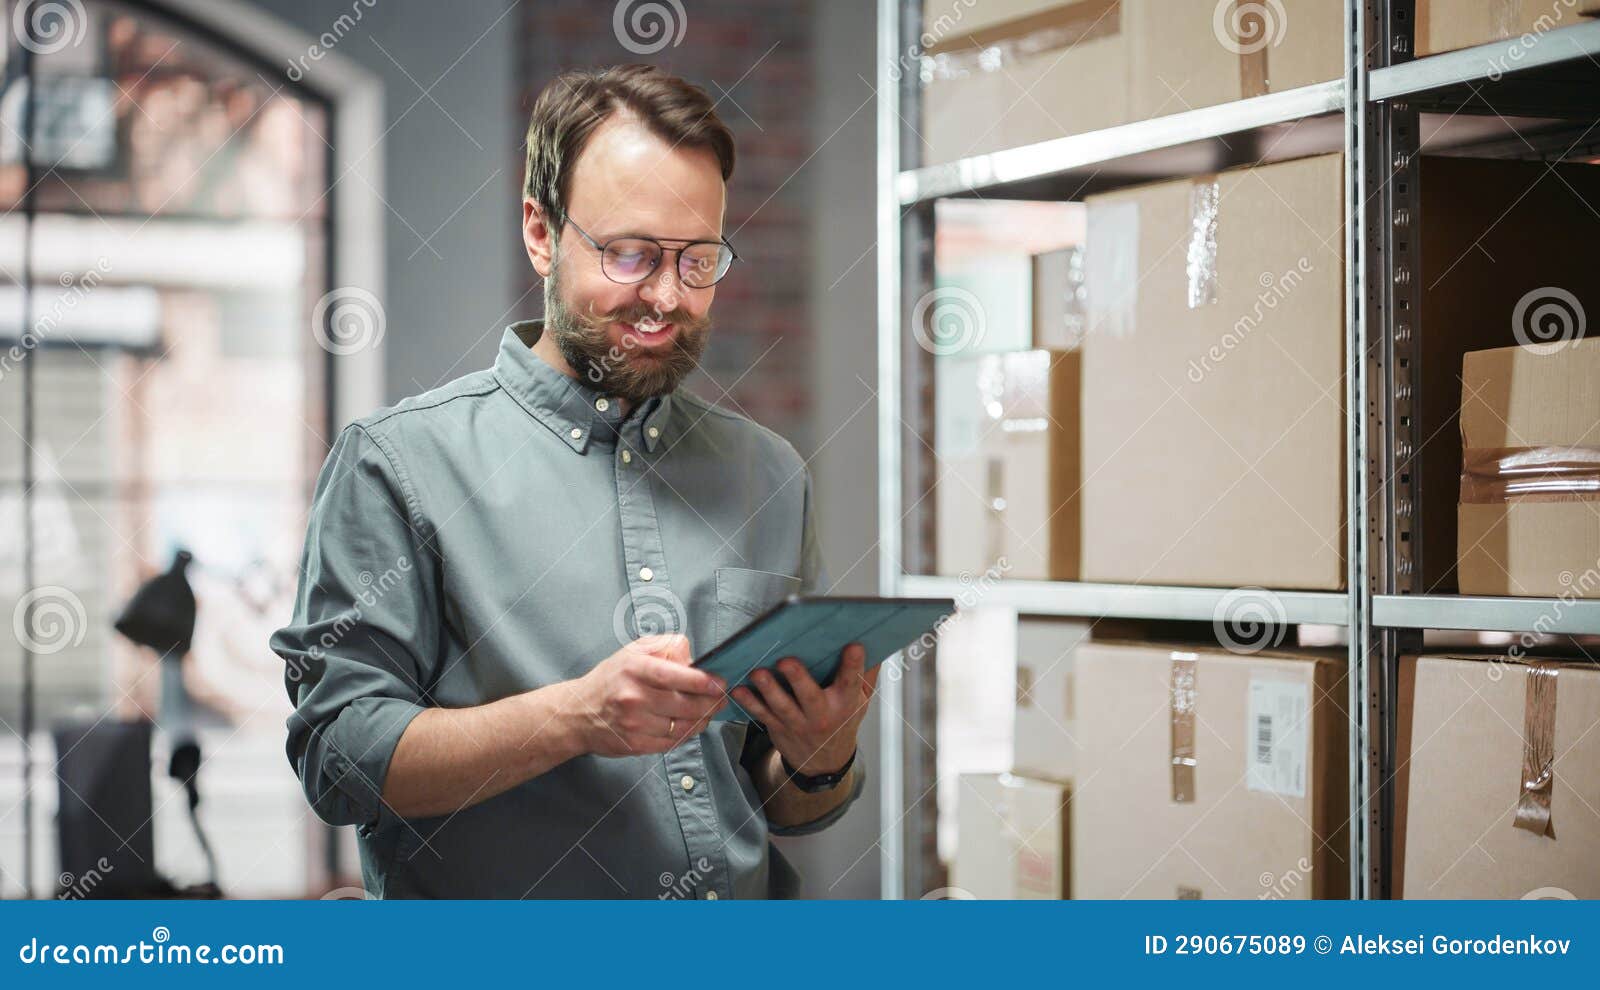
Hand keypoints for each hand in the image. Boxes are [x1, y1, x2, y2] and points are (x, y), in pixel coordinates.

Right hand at [572, 633, 726, 756]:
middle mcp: (633, 697)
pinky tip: (692, 725)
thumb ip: (666, 647)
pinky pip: (672, 742)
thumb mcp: (633, 651)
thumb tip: (693, 659)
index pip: (675, 676)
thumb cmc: (611, 679)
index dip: (703, 682)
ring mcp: (634, 724)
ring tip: (709, 711)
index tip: (720, 683)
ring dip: (702, 720)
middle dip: (711, 703)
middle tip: (721, 699)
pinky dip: (687, 734)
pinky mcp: (635, 745)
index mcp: (634, 669)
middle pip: (685, 705)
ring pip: (682, 726)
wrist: (578, 714)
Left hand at [731, 643, 876, 775]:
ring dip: (768, 690)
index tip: (853, 645)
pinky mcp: (779, 728)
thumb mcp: (862, 701)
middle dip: (798, 679)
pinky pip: (762, 715)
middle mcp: (823, 715)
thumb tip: (876, 641)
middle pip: (810, 697)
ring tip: (758, 673)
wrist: (824, 763)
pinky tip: (738, 690)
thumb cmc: (843, 721)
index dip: (853, 665)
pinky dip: (749, 703)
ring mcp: (798, 724)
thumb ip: (867, 674)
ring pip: (782, 707)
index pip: (852, 682)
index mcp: (846, 703)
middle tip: (786, 661)